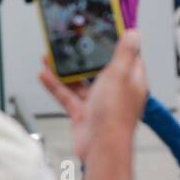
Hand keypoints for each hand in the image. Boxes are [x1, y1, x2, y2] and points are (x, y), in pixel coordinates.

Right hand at [38, 30, 147, 164]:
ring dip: (66, 70)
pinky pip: (68, 96)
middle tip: (70, 42)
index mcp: (132, 81)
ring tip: (51, 55)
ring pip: (81, 83)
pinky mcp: (84, 114)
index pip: (128, 58)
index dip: (117, 44)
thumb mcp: (120, 75)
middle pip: (100, 69)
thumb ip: (125, 54)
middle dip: (84, 57)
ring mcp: (99, 104)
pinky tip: (44, 74)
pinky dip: (56, 86)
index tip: (105, 31)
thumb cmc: (115, 115)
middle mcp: (117, 92)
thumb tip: (135, 34)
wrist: (100, 148)